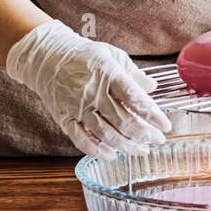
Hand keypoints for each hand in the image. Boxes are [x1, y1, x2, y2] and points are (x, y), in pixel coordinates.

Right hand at [6, 19, 171, 158]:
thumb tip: (152, 87)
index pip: (134, 97)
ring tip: (142, 150)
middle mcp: (93, 93)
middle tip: (158, 141)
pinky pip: (82, 139)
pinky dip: (98, 150)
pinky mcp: (65, 118)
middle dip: (144, 134)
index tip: (165, 125)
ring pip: (105, 133)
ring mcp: (78, 107)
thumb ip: (133, 73)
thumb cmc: (83, 55)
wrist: (45, 57)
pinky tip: (112, 155)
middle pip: (123, 120)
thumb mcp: (112, 55)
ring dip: (126, 146)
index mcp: (108, 74)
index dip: (152, 114)